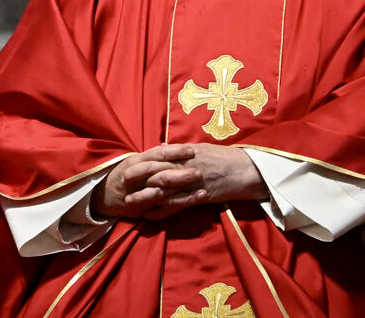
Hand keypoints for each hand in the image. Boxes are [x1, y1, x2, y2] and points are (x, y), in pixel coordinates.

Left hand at [91, 143, 266, 220]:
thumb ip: (180, 151)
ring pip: (163, 190)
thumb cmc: (224, 157)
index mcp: (184, 153)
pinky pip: (176, 205)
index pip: (157, 158)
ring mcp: (190, 182)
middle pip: (155, 173)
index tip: (126, 167)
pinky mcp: (198, 197)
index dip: (140, 163)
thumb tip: (163, 148)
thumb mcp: (201, 148)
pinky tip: (150, 216)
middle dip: (137, 179)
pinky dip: (162, 211)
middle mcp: (185, 167)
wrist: (244, 170)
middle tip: (120, 185)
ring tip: (129, 202)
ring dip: (144, 197)